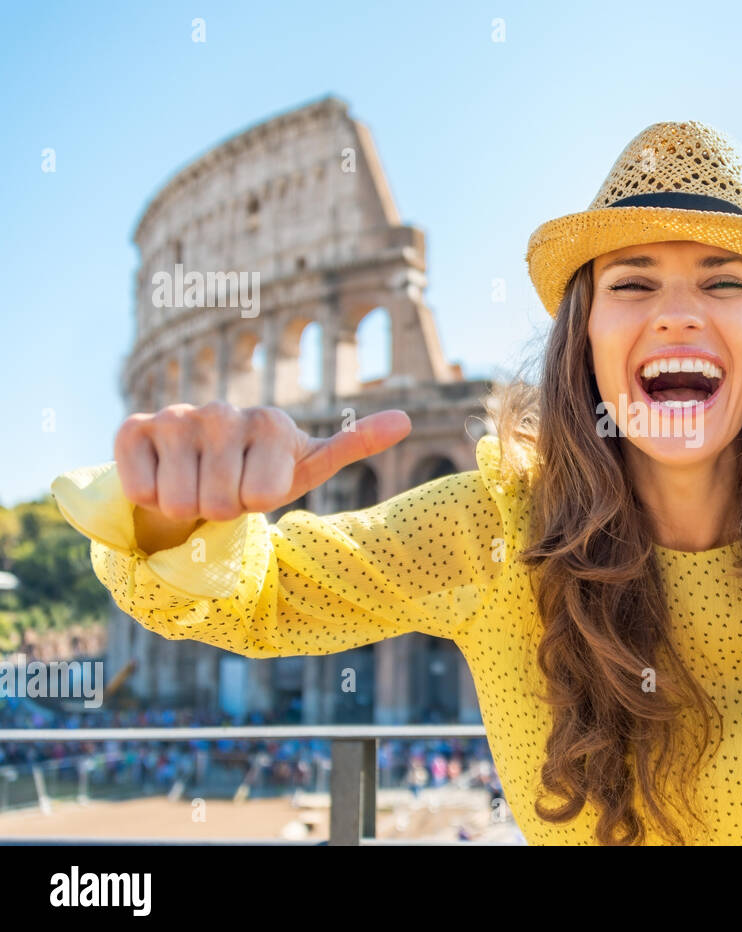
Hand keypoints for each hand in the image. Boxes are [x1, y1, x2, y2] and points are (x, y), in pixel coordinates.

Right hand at [113, 401, 411, 523]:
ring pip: (179, 500)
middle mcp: (223, 410)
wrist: (197, 476)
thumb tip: (405, 420)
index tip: (258, 486)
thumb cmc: (259, 475)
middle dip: (221, 509)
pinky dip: (151, 496)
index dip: (257, 504)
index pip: (260, 496)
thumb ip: (352, 444)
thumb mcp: (308, 467)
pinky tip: (165, 476)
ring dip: (187, 506)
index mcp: (271, 422)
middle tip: (225, 490)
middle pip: (218, 503)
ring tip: (199, 485)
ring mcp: (176, 415)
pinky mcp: (133, 428)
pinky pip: (141, 489)